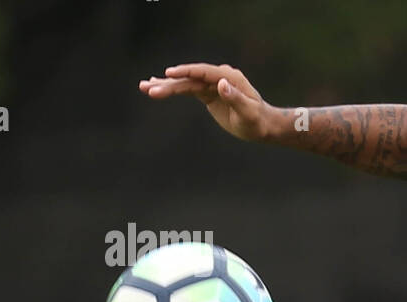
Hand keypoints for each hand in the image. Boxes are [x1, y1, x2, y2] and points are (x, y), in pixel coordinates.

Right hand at [139, 63, 276, 141]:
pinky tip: (156, 87)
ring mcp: (212, 84)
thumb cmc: (258, 121)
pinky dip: (173, 89)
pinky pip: (187, 89)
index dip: (185, 72)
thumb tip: (221, 83)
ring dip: (165, 86)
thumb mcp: (248, 113)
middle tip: (147, 88)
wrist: (263, 125)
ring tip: (143, 87)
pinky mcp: (208, 93)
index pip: (203, 72)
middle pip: (190, 78)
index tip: (168, 73)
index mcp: (229, 77)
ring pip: (185, 83)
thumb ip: (235, 98)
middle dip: (168, 83)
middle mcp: (219, 77)